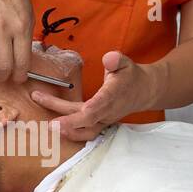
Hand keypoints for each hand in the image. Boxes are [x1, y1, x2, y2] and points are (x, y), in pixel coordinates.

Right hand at [0, 0, 33, 81]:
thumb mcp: (28, 15)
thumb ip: (24, 38)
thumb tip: (20, 63)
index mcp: (21, 27)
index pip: (21, 62)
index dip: (19, 76)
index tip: (17, 78)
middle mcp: (3, 28)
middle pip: (2, 65)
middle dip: (2, 77)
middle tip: (1, 76)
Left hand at [29, 51, 162, 140]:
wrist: (143, 91)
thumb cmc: (130, 76)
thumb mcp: (126, 63)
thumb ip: (116, 60)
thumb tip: (108, 58)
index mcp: (113, 94)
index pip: (101, 104)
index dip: (90, 109)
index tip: (81, 111)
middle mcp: (108, 110)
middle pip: (88, 119)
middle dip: (69, 122)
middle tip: (50, 124)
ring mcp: (104, 119)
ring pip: (86, 129)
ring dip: (68, 130)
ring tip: (49, 127)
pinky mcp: (100, 123)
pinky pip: (86, 133)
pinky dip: (72, 134)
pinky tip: (57, 130)